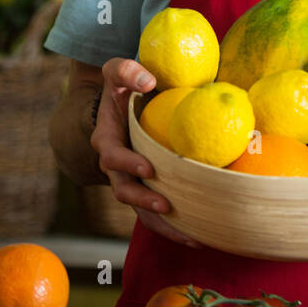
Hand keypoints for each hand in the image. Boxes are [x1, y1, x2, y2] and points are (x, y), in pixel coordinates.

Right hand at [89, 58, 201, 248]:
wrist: (124, 103)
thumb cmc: (123, 86)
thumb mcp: (117, 71)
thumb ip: (126, 70)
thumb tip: (148, 81)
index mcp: (107, 141)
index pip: (112, 157)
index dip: (127, 165)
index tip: (148, 169)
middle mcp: (116, 167)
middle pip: (125, 191)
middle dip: (144, 203)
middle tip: (167, 206)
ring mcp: (132, 181)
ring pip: (142, 211)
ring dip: (164, 225)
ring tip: (191, 235)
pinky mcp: (149, 189)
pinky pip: (159, 215)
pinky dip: (176, 227)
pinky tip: (200, 236)